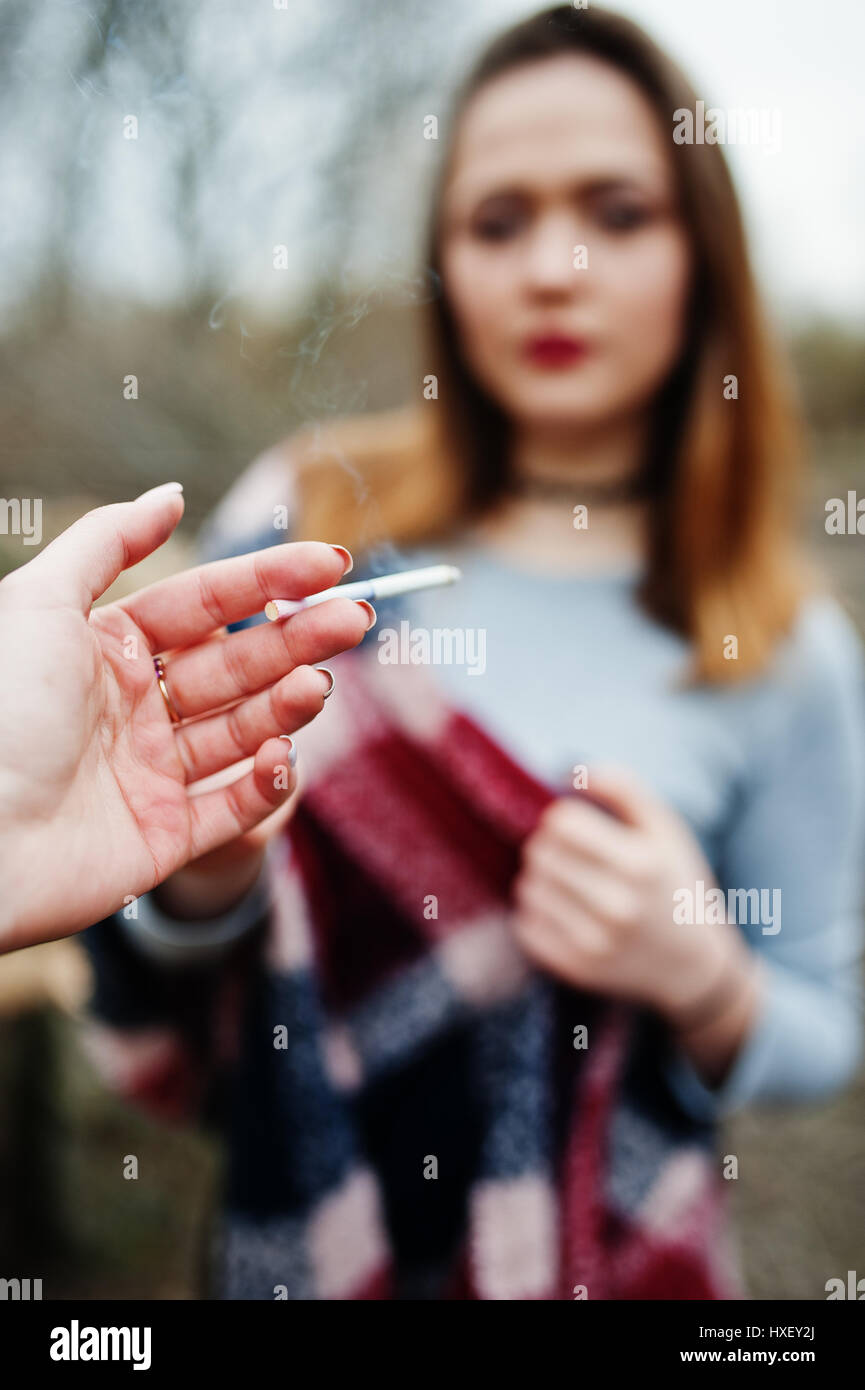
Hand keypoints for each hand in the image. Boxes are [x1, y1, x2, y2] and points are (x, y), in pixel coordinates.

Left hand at [0, 484, 372, 949]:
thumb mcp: (39, 601)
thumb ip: (110, 541)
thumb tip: (173, 492)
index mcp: (106, 650)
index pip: (206, 605)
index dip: (268, 580)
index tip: (329, 564)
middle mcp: (132, 709)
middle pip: (235, 665)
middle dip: (297, 639)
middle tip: (354, 620)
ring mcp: (149, 775)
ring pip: (241, 732)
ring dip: (286, 706)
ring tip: (317, 686)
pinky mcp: (160, 839)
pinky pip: (229, 807)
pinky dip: (264, 784)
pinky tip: (281, 755)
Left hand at [512, 765, 747, 1018]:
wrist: (692, 964)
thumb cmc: (674, 882)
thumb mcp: (664, 828)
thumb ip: (623, 789)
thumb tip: (574, 770)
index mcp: (640, 864)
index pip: (561, 822)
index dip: (562, 817)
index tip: (575, 826)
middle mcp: (618, 906)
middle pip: (540, 854)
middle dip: (548, 847)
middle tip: (568, 854)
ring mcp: (596, 942)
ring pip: (529, 888)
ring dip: (540, 879)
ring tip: (567, 882)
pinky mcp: (577, 968)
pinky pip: (527, 925)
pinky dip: (538, 913)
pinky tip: (563, 911)